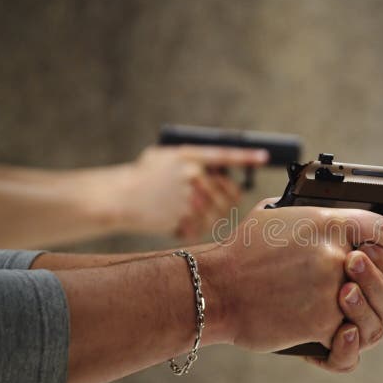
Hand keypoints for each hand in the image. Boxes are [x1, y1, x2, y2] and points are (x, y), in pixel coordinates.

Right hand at [117, 145, 267, 239]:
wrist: (117, 197)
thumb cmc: (141, 177)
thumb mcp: (163, 157)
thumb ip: (191, 159)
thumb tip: (219, 166)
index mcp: (188, 156)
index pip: (225, 155)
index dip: (247, 157)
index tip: (264, 157)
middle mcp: (192, 175)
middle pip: (229, 191)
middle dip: (227, 198)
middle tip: (216, 201)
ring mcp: (189, 198)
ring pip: (219, 211)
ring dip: (213, 215)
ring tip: (195, 212)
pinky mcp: (184, 218)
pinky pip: (204, 227)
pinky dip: (198, 227)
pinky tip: (184, 222)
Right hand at [200, 198, 382, 371]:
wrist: (214, 289)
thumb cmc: (241, 254)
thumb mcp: (277, 216)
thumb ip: (309, 215)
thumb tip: (325, 216)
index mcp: (333, 224)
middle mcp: (340, 255)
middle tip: (371, 289)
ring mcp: (334, 292)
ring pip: (381, 314)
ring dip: (371, 315)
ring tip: (349, 309)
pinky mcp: (324, 324)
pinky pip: (353, 343)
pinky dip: (349, 346)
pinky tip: (344, 334)